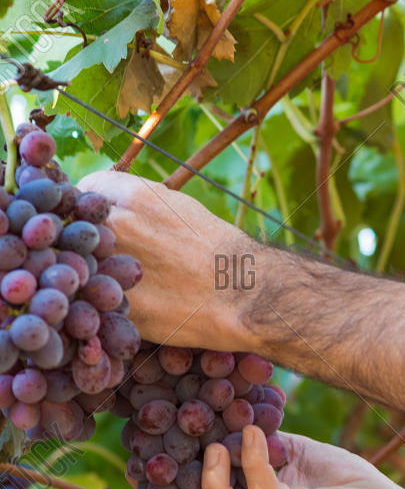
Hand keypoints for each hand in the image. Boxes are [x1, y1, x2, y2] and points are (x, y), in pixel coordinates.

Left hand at [74, 170, 255, 352]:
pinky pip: (93, 295)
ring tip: (120, 276)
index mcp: (136, 195)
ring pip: (79, 260)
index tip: (104, 216)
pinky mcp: (114, 302)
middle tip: (114, 248)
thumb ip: (142, 200)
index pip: (87, 187)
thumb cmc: (219, 248)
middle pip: (76, 222)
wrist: (243, 293)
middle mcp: (117, 224)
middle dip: (91, 234)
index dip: (95, 203)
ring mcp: (111, 264)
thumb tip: (112, 202)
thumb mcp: (182, 206)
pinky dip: (103, 298)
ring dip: (90, 266)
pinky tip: (130, 299)